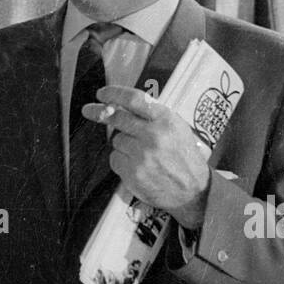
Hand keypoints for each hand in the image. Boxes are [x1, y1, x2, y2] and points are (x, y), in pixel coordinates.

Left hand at [82, 85, 211, 228]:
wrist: (193, 190)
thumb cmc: (184, 158)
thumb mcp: (177, 128)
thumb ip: (151, 115)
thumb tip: (121, 104)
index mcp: (166, 120)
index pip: (134, 99)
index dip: (113, 93)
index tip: (102, 93)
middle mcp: (153, 135)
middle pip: (117, 117)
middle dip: (100, 113)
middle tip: (90, 110)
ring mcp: (142, 155)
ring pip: (116, 140)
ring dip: (122, 144)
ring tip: (140, 153)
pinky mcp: (133, 173)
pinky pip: (115, 159)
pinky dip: (121, 161)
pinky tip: (137, 165)